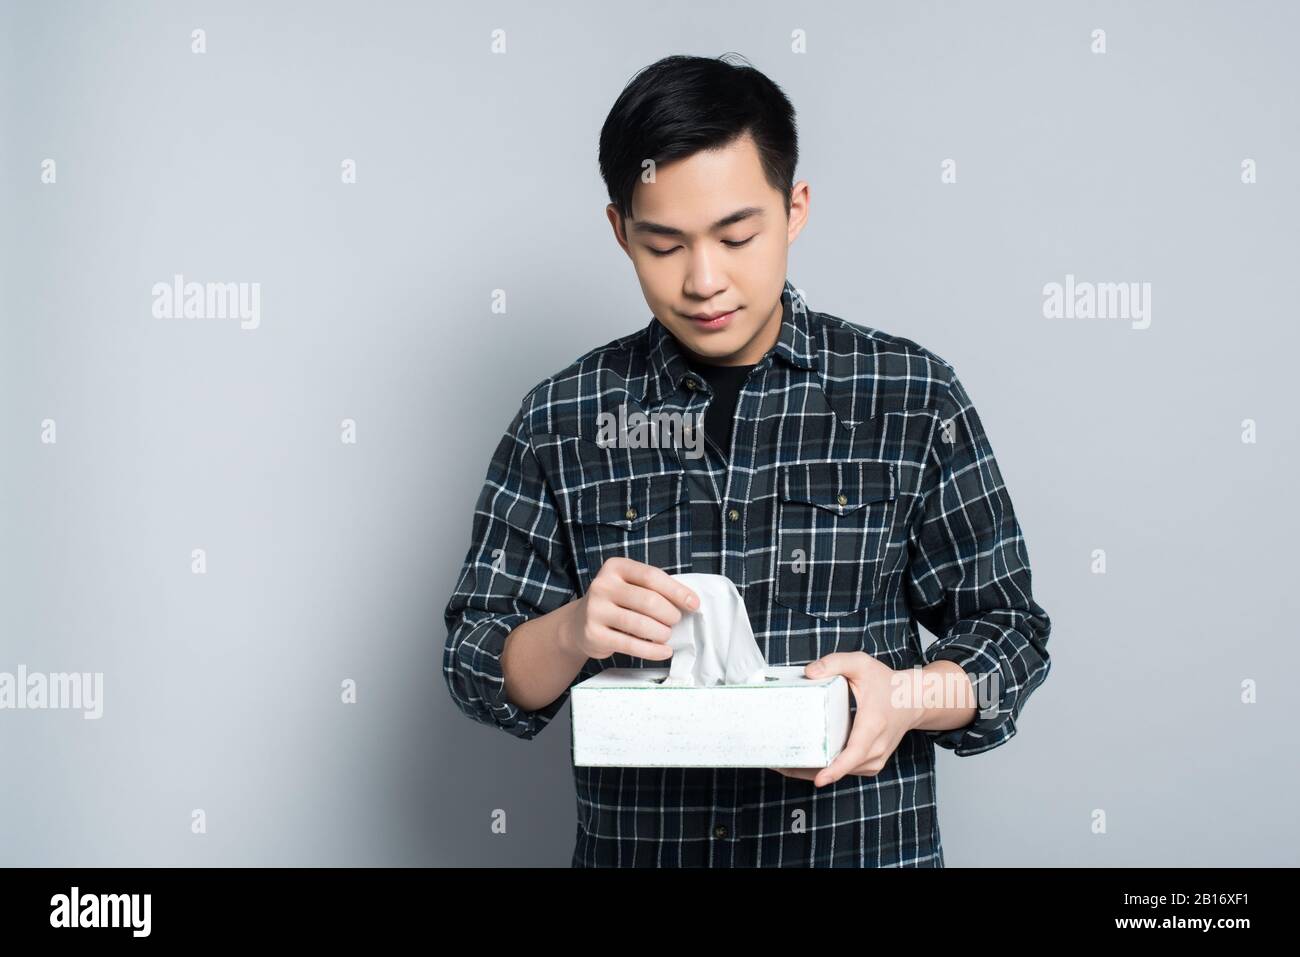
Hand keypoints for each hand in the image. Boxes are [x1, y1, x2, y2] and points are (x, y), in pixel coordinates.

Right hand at [563, 557, 699, 662]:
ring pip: (640, 624)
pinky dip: (653, 650)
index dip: (677, 591)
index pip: (651, 576)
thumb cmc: (616, 602)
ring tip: (667, 635)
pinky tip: (664, 651)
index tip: (694, 604)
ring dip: (662, 633)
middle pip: (648, 601)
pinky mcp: (594, 634)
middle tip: (675, 621)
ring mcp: (595, 610)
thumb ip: (654, 589)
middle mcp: (602, 585)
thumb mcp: (629, 586)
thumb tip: (690, 602)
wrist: (578, 624)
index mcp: (615, 567)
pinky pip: (630, 645)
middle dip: (669, 614)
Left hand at [769, 652, 922, 787]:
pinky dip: (828, 770)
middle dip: (810, 770)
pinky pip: (848, 771)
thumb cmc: (887, 683)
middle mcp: (876, 748)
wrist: (914, 700)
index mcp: (873, 725)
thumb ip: (834, 663)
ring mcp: (875, 759)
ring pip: (843, 772)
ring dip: (816, 772)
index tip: (820, 779)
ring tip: (786, 766)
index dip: (837, 769)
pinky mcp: (872, 763)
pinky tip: (807, 764)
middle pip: (842, 768)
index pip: (855, 753)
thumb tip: (809, 673)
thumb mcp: (861, 664)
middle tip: (779, 765)